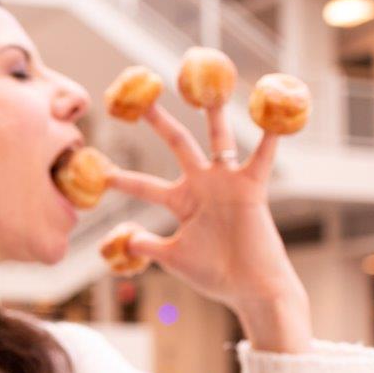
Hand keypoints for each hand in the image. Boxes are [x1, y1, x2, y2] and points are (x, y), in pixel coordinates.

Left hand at [107, 102, 311, 352]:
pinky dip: (272, 134)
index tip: (98, 167)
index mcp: (181, 202)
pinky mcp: (252, 187)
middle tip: (139, 97)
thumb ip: (148, 245)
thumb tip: (123, 240)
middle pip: (176, 144)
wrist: (250, 288)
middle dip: (157, 120)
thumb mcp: (173, 258)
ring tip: (205, 84)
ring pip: (217, 138)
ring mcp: (227, 183)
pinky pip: (263, 155)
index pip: (143, 186)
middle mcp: (202, 184)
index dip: (121, 178)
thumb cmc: (215, 275)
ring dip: (212, 112)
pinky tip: (275, 111)